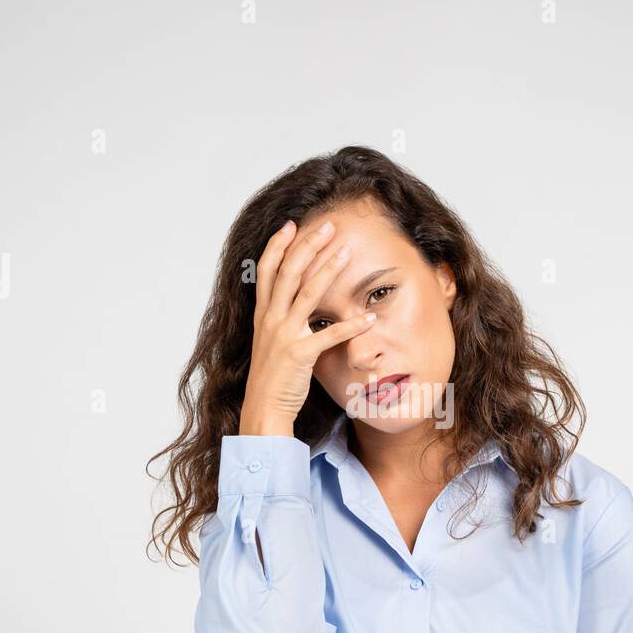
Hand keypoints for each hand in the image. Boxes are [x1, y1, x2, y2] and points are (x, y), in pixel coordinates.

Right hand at [239, 218, 376, 435]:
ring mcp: (283, 335)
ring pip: (306, 293)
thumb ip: (280, 318)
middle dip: (309, 245)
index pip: (267, 269)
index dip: (278, 245)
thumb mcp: (270, 341)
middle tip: (328, 225)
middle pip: (289, 271)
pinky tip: (369, 319)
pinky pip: (329, 334)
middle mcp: (270, 320)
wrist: (263, 408)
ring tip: (346, 251)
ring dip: (328, 269)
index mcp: (262, 314)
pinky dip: (351, 326)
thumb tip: (294, 300)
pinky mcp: (299, 355)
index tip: (291, 225)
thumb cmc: (271, 377)